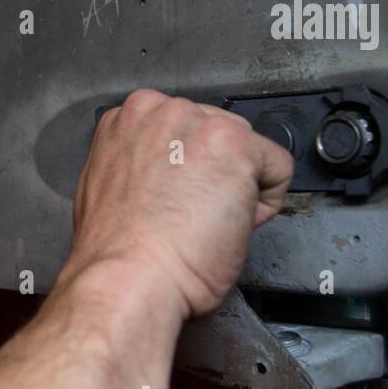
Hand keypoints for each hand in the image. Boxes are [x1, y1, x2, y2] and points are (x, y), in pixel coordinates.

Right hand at [55, 89, 292, 318]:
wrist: (131, 276)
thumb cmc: (120, 251)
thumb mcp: (110, 189)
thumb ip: (137, 164)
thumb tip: (160, 171)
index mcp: (126, 120)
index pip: (182, 132)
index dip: (185, 172)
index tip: (175, 199)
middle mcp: (159, 111)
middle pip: (215, 133)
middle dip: (213, 173)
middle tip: (190, 215)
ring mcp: (197, 124)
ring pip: (245, 148)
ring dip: (237, 185)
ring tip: (204, 221)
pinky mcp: (233, 144)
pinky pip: (277, 167)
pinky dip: (266, 202)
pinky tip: (230, 223)